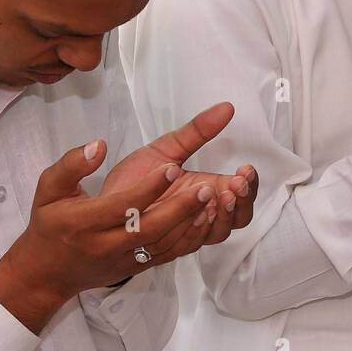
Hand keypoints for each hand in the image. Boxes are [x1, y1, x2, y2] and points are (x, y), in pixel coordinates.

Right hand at [0, 140, 213, 332]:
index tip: (173, 168)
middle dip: (181, 209)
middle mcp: (105, 245)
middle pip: (149, 230)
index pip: (122, 207)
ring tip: (214, 200)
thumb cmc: (48, 224)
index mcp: (83, 223)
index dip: (150, 189)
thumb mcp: (47, 188)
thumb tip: (99, 145)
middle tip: (207, 187)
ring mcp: (123, 260)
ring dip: (191, 224)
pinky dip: (189, 239)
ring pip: (163, 246)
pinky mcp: (136, 268)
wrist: (46, 273)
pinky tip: (206, 219)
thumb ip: (71, 165)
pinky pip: (167, 256)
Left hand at [99, 102, 258, 246]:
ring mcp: (188, 230)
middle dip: (242, 201)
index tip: (245, 169)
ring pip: (219, 233)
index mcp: (208, 190)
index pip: (242, 194)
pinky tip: (196, 213)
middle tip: (236, 184)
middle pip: (239, 218)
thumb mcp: (168, 148)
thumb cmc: (135, 178)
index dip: (250, 185)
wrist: (102, 201)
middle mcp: (203, 213)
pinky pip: (191, 243)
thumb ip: (196, 131)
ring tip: (217, 196)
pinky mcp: (169, 244)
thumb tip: (226, 107)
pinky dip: (198, 230)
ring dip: (224, 215)